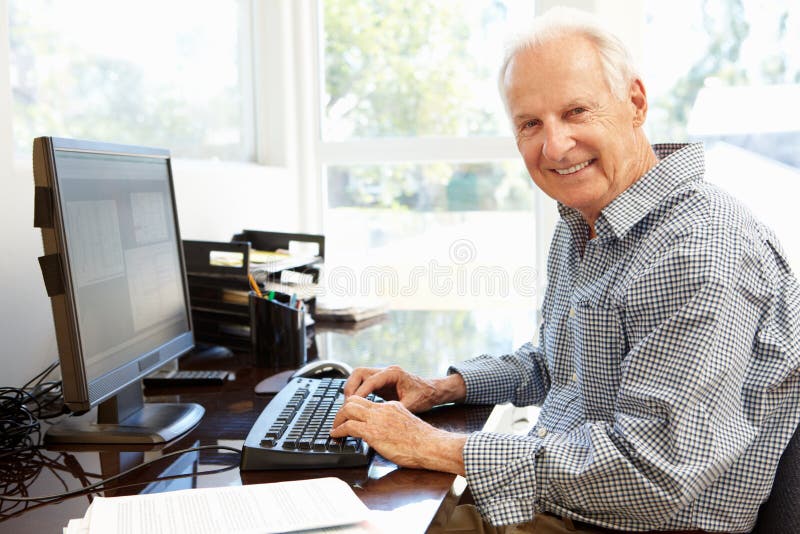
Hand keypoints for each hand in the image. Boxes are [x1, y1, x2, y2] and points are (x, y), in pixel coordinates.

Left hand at [330, 396, 466, 473]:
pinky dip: (338, 430)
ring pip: (348, 409)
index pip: (367, 401)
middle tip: (337, 420)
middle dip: (342, 409)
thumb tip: (384, 431)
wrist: (430, 445)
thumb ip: (393, 422)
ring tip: (334, 427)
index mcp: (391, 406)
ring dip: (338, 418)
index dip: (355, 408)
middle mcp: (382, 409)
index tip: (349, 415)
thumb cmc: (422, 441)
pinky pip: (349, 426)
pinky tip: (335, 435)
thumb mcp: (406, 423)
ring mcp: (377, 419)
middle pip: (354, 399)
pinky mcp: (373, 432)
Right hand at [343, 366, 465, 413]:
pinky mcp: (380, 382)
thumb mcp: (411, 405)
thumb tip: (379, 419)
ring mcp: (382, 376)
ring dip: (351, 390)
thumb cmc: (425, 396)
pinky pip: (363, 384)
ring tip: (348, 406)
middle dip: (350, 388)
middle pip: (359, 373)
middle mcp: (385, 371)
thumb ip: (395, 409)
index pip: (370, 381)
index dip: (359, 394)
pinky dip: (357, 393)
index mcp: (393, 373)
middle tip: (346, 405)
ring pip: (358, 377)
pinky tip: (356, 406)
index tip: (351, 406)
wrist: (433, 391)